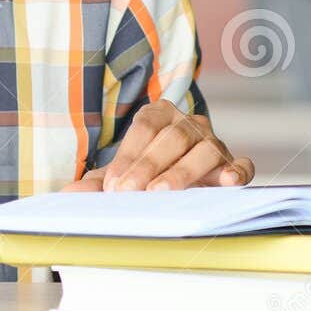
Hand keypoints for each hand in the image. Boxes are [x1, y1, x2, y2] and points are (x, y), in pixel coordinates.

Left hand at [63, 100, 253, 191]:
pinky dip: (237, 171)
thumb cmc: (146, 173)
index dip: (128, 156)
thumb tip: (68, 195)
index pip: (145, 128)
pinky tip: (226, 182)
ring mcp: (214, 142)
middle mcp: (189, 124)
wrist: (180, 180)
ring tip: (162, 193)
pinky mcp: (235, 164)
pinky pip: (242, 164)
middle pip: (173, 138)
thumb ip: (97, 183)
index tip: (114, 186)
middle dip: (149, 165)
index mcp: (160, 115)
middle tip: (130, 193)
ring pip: (205, 149)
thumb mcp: (121, 175)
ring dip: (183, 171)